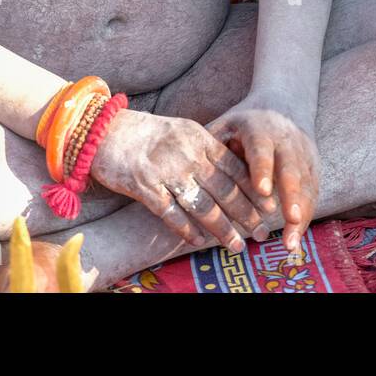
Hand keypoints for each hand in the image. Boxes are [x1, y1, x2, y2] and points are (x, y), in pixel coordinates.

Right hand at [90, 108, 275, 252]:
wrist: (105, 129)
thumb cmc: (146, 133)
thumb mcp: (182, 132)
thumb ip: (205, 150)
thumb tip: (231, 173)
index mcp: (199, 139)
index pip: (235, 167)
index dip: (254, 189)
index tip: (270, 206)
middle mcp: (187, 155)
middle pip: (224, 189)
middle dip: (246, 214)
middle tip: (261, 233)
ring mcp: (167, 171)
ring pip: (202, 205)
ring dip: (222, 229)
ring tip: (236, 245)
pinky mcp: (145, 187)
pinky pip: (171, 213)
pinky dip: (187, 229)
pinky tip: (199, 241)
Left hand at [208, 100, 319, 252]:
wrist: (286, 102)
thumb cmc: (246, 121)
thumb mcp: (227, 123)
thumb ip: (210, 144)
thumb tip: (183, 170)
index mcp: (260, 129)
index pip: (262, 149)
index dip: (263, 169)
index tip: (261, 191)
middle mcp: (286, 142)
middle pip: (291, 169)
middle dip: (291, 195)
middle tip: (289, 219)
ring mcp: (303, 154)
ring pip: (305, 185)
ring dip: (300, 215)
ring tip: (290, 245)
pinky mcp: (314, 167)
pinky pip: (312, 194)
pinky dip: (305, 218)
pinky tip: (295, 241)